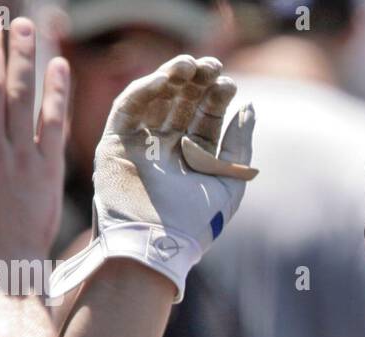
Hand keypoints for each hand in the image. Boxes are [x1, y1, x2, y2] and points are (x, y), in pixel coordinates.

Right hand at [47, 55, 256, 303]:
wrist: (159, 245)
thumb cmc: (197, 221)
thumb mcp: (229, 179)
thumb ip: (239, 143)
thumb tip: (250, 106)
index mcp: (194, 157)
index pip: (205, 117)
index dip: (216, 98)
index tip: (229, 83)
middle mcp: (167, 148)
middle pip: (181, 103)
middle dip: (196, 82)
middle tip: (210, 65)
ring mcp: (140, 144)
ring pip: (154, 100)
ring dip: (170, 78)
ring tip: (189, 64)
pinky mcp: (114, 144)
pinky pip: (127, 109)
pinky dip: (143, 90)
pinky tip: (163, 79)